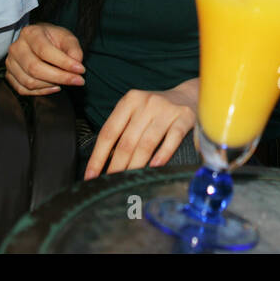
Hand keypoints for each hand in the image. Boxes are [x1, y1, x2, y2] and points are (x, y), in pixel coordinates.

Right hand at [5, 23, 85, 95]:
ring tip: (66, 82)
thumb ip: (73, 49)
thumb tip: (76, 64)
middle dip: (60, 77)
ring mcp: (11, 62)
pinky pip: (23, 90)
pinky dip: (41, 92)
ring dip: (51, 85)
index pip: (45, 51)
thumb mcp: (67, 38)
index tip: (81, 70)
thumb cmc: (53, 39)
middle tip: (78, 80)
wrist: (39, 41)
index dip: (64, 63)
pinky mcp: (9, 75)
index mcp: (30, 33)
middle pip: (35, 68)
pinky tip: (54, 87)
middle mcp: (16, 47)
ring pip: (29, 81)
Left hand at [83, 79, 198, 179]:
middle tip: (110, 184)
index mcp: (130, 101)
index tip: (91, 175)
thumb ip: (122, 131)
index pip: (109, 132)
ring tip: (129, 181)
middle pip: (127, 141)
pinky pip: (172, 139)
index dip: (98, 156)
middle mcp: (147, 103)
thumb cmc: (156, 111)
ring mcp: (166, 110)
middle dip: (116, 166)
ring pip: (147, 143)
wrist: (188, 96)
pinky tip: (155, 167)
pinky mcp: (185, 117)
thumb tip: (104, 163)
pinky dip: (163, 154)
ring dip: (136, 165)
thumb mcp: (136, 112)